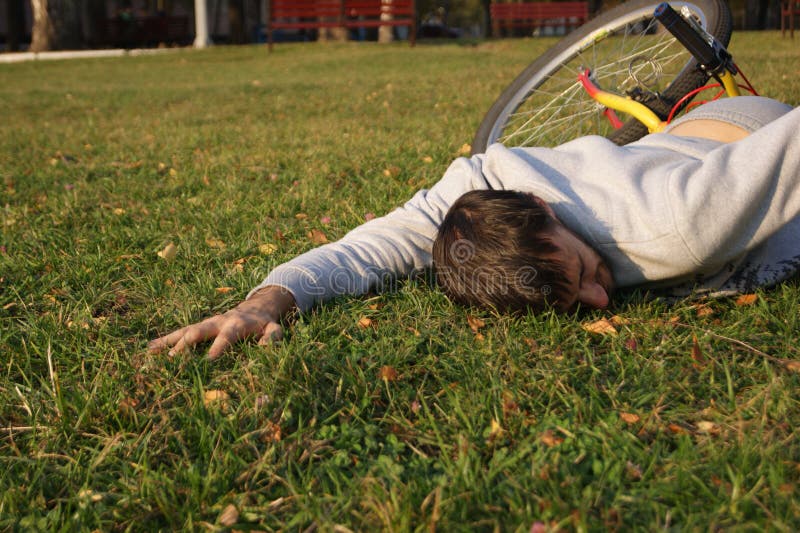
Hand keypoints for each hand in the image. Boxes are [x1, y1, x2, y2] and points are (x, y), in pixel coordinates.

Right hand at [148, 286, 296, 358]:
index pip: (227, 336)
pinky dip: (165, 340)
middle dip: (185, 345)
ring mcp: (206, 324)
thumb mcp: (274, 329)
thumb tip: (265, 347)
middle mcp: (217, 322)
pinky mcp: (199, 326)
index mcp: (237, 324)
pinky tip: (149, 349)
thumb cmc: (264, 323)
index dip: (218, 347)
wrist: (255, 308)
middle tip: (171, 360)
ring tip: (150, 351)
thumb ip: (272, 337)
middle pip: (199, 332)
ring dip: (168, 341)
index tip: (208, 361)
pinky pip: (180, 333)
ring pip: (184, 331)